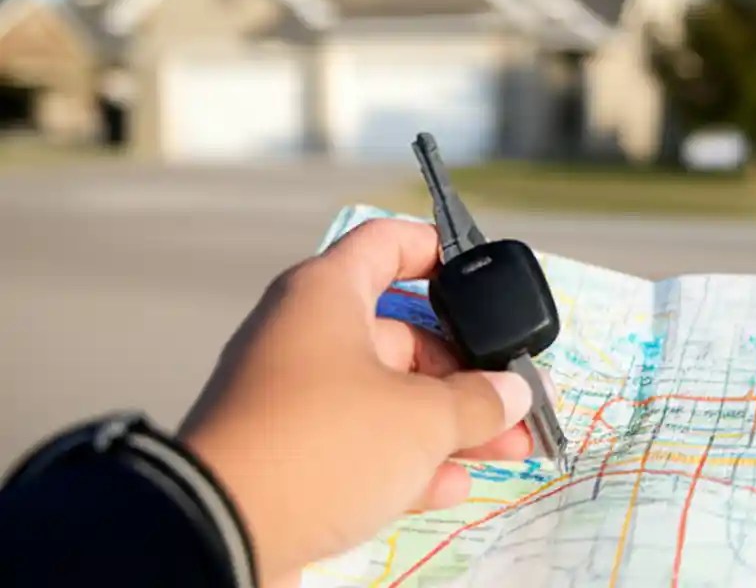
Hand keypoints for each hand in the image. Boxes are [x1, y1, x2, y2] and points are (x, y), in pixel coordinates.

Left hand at [177, 219, 534, 584]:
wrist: (221, 533)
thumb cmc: (324, 443)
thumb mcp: (421, 418)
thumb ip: (477, 401)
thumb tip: (511, 394)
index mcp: (326, 295)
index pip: (385, 243)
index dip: (436, 251)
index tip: (481, 276)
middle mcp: (305, 336)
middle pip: (401, 335)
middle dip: (465, 370)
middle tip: (514, 399)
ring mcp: (294, 399)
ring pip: (387, 396)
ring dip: (449, 422)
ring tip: (508, 450)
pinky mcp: (289, 456)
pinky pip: (361, 445)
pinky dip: (408, 461)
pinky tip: (452, 484)